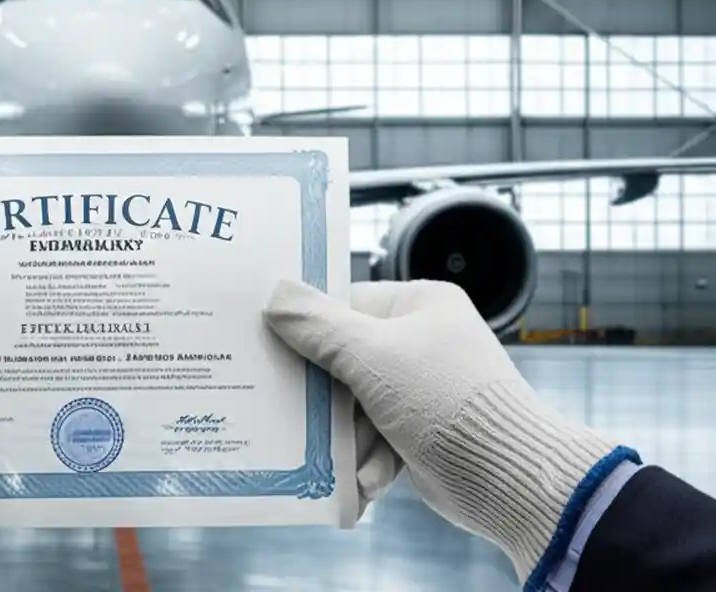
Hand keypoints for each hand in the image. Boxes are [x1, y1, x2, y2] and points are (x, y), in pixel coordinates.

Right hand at [265, 280, 614, 579]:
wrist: (510, 477)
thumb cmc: (446, 399)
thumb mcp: (371, 356)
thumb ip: (319, 328)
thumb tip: (275, 298)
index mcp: (419, 305)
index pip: (345, 304)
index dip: (307, 327)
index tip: (269, 346)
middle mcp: (423, 340)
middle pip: (344, 359)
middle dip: (326, 398)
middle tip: (291, 412)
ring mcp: (423, 387)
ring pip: (356, 405)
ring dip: (349, 439)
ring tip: (347, 461)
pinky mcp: (422, 430)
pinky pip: (376, 437)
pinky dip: (368, 460)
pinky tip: (366, 481)